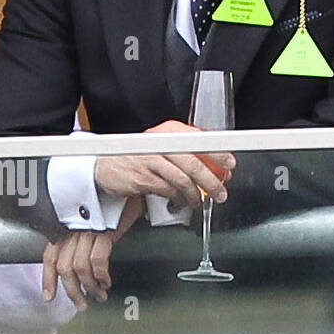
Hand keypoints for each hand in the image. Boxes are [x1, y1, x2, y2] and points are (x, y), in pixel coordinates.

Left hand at [42, 197, 142, 310]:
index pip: (50, 257)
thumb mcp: (89, 220)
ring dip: (89, 287)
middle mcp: (73, 229)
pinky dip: (101, 276)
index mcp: (66, 227)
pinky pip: (98, 261)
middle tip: (81, 303)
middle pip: (64, 268)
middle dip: (72, 291)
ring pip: (80, 268)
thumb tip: (77, 265)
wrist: (127, 187)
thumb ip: (80, 238)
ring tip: (98, 295)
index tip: (49, 296)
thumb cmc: (110, 202)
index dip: (48, 280)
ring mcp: (88, 230)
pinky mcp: (105, 232)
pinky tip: (106, 281)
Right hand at [94, 120, 232, 206]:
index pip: (198, 139)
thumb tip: (215, 158)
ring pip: (182, 179)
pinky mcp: (142, 178)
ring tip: (200, 201)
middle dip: (211, 179)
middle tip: (221, 191)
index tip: (229, 163)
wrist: (104, 166)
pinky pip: (168, 191)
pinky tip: (183, 202)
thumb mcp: (160, 145)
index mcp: (166, 131)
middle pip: (193, 162)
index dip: (217, 151)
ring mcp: (149, 161)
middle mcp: (158, 143)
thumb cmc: (136, 158)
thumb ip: (184, 148)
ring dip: (196, 194)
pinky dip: (179, 199)